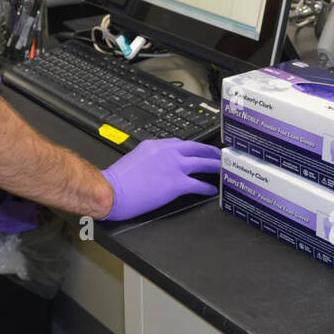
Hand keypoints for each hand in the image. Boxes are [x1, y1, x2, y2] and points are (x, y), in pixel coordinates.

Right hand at [100, 139, 219, 220]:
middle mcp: (166, 152)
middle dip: (208, 151)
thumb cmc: (117, 180)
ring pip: (201, 163)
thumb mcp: (134, 159)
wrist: (111, 190)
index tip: (196, 150)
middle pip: (195, 148)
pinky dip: (207, 187)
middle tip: (217, 154)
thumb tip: (157, 167)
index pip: (178, 143)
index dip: (191, 147)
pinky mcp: (176, 183)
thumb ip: (149, 159)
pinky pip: (198, 184)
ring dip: (214, 165)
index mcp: (154, 145)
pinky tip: (211, 190)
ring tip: (221, 168)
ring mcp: (173, 167)